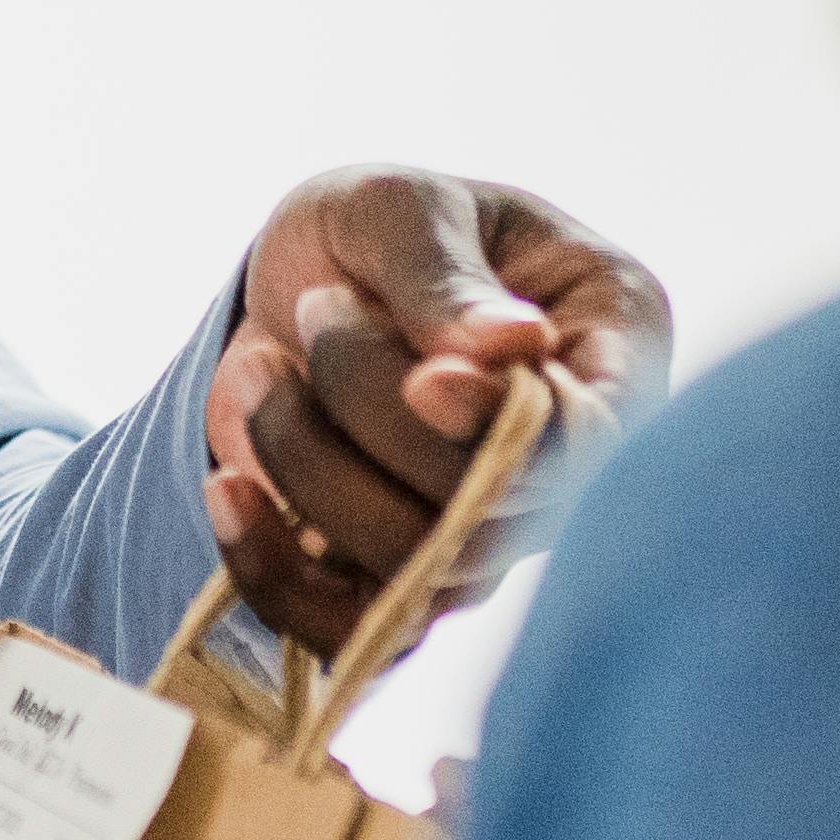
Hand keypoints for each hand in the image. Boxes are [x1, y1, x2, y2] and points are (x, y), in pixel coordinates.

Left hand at [208, 168, 669, 659]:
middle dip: (372, 413)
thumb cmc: (377, 229)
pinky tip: (228, 488)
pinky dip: (272, 569)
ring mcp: (492, 532)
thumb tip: (510, 350)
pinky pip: (349, 628)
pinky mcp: (403, 579)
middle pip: (492, 511)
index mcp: (612, 345)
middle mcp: (570, 461)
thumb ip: (446, 279)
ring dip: (308, 465)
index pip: (594, 441)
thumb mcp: (400, 211)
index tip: (425, 379)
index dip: (511, 435)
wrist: (301, 284)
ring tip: (259, 364)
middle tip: (318, 308)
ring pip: (415, 569)